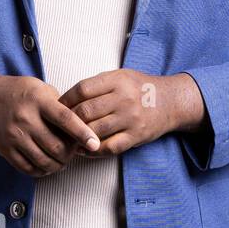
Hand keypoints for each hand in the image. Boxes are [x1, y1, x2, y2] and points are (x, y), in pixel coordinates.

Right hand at [0, 69, 100, 176]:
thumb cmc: (16, 92)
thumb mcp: (39, 87)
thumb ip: (59, 103)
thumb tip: (80, 121)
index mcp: (37, 101)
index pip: (65, 118)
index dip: (82, 132)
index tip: (95, 143)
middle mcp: (26, 119)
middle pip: (56, 146)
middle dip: (70, 154)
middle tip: (74, 151)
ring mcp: (14, 136)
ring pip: (44, 161)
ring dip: (58, 165)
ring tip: (62, 160)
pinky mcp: (6, 149)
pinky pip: (28, 168)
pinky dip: (42, 171)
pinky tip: (47, 165)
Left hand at [59, 69, 204, 156]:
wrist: (171, 101)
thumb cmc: (140, 88)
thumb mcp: (120, 76)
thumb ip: (97, 85)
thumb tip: (67, 98)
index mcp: (117, 81)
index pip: (82, 89)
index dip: (66, 99)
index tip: (57, 107)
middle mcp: (124, 99)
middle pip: (86, 111)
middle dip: (68, 120)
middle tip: (58, 126)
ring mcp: (130, 119)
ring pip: (95, 131)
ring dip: (78, 137)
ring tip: (67, 139)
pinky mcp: (136, 136)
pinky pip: (109, 147)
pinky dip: (93, 151)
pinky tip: (84, 149)